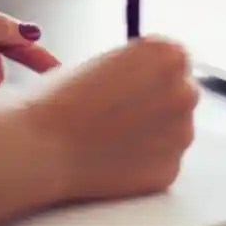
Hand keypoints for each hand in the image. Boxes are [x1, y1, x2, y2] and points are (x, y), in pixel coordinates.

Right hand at [21, 37, 199, 202]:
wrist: (39, 147)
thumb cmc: (58, 99)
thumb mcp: (104, 62)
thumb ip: (137, 67)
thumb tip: (147, 81)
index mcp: (169, 55)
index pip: (174, 58)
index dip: (147, 71)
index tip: (127, 82)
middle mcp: (186, 91)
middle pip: (181, 92)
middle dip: (157, 101)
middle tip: (119, 113)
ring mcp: (182, 134)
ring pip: (175, 129)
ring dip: (153, 132)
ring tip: (110, 138)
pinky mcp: (170, 170)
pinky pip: (162, 161)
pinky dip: (143, 162)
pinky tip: (112, 160)